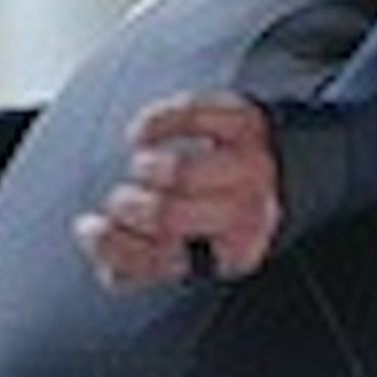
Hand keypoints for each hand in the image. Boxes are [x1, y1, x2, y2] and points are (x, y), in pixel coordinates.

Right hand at [75, 92, 281, 289]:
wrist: (287, 171)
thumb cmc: (221, 213)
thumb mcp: (187, 249)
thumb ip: (131, 257)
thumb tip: (89, 232)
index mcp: (233, 253)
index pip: (162, 261)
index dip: (122, 248)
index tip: (109, 233)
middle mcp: (247, 211)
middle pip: (165, 215)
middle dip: (128, 206)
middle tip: (122, 200)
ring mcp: (250, 164)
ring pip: (179, 171)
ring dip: (146, 168)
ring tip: (143, 171)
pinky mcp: (244, 121)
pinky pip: (188, 115)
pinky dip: (153, 123)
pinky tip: (141, 135)